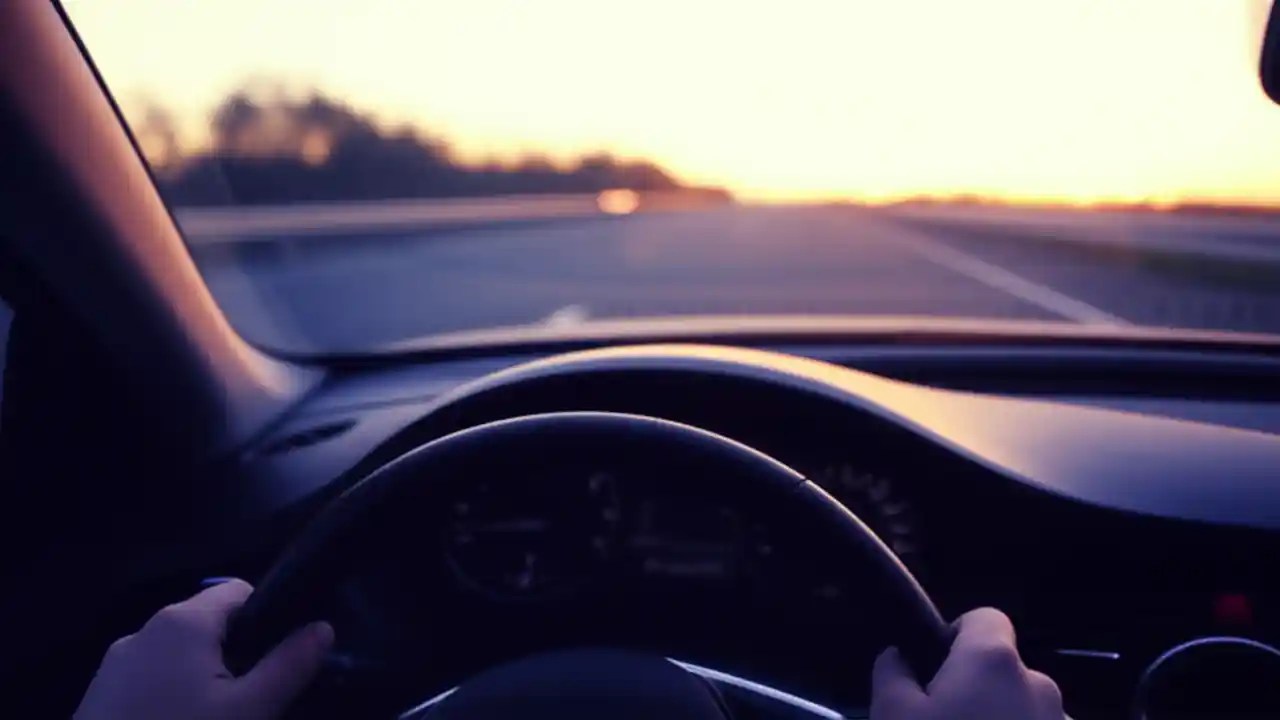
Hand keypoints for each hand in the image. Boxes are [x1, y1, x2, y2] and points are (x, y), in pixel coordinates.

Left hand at [73, 579, 333, 719]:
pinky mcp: (99, 696)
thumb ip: (289, 666)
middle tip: (253, 701)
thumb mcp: (248, 712)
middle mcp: (145, 630)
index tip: (281, 660)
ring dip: (204, 679)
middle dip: (237, 656)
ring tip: (218, 719)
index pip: (239, 591)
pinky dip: (172, 696)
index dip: (269, 617)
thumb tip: (322, 628)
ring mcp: (115, 664)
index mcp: (183, 622)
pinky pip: (151, 679)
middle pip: (209, 625)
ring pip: (180, 656)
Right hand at [871, 607, 1063, 718]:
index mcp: (994, 661)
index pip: (985, 617)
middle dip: (978, 688)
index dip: (957, 635)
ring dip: (1003, 717)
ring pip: (1024, 708)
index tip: (935, 668)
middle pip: (1004, 669)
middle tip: (946, 719)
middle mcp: (1040, 684)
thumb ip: (892, 674)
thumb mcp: (892, 716)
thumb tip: (898, 656)